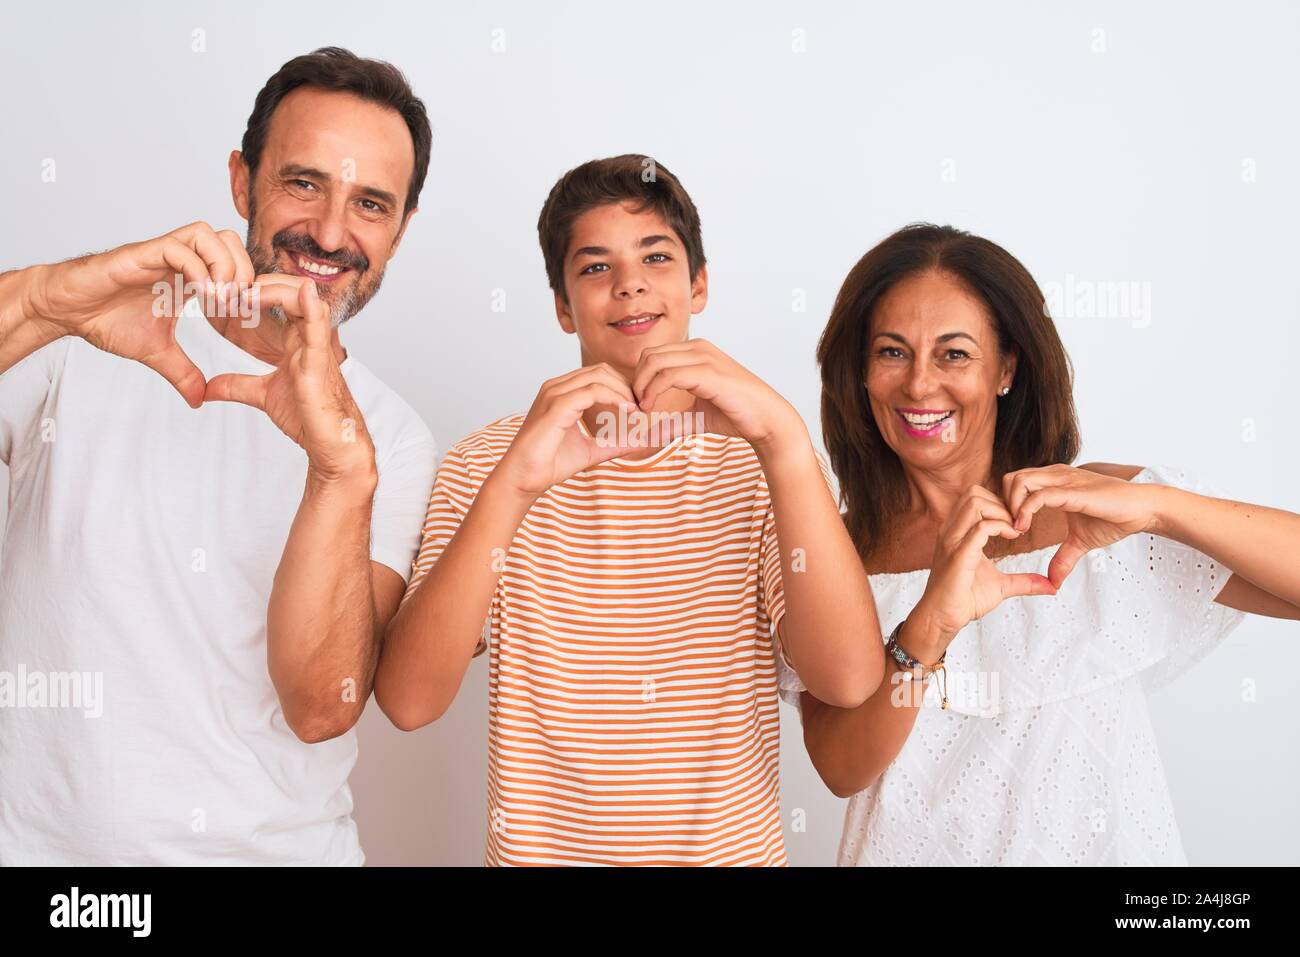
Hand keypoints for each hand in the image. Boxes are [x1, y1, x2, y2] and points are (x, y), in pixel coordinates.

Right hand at [24, 221, 252, 407]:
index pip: (234, 261)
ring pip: (208, 234)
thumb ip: (183, 372)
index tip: (247, 315)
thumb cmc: (107, 319)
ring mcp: (161, 253)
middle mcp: (179, 259)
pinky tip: (199, 294)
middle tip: (237, 305)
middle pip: (228, 239)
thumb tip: (199, 399)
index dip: (248, 283)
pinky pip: (176, 247)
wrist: (67, 311)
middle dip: (243, 270)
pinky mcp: (140, 254)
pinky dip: (196, 267)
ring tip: (220, 299)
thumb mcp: (157, 352)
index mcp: (189, 276)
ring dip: (223, 264)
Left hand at [203, 275, 374, 484]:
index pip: (281, 299)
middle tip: (230, 289)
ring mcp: (317, 346)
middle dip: (263, 283)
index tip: (227, 294)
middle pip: (293, 290)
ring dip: (277, 290)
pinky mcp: (320, 362)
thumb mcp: (262, 395)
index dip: (256, 290)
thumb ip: (236, 386)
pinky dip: (312, 307)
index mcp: (297, 340)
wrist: (331, 444)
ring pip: (306, 299)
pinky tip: (304, 292)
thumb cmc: (308, 418)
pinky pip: (320, 328)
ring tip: (247, 293)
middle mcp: (310, 337)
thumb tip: (207, 389)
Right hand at [494, 364, 646, 498]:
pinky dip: (613, 397)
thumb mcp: (592, 450)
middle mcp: (556, 387)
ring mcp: (554, 394)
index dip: (623, 386)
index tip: (639, 406)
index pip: (598, 374)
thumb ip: (614, 443)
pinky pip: (591, 391)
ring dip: (623, 390)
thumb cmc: (550, 464)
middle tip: (642, 406)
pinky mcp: (556, 406)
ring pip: (598, 376)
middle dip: (626, 385)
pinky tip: (627, 410)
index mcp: (562, 393)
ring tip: (637, 409)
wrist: (524, 478)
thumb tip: (641, 443)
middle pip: (601, 370)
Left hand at [629, 339, 803, 450]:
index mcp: (696, 352)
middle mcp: (699, 348)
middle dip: (636, 381)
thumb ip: (673, 420)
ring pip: (654, 362)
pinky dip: (653, 391)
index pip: (654, 355)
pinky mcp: (707, 372)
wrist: (766, 419)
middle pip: (649, 355)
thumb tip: (649, 434)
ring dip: (642, 387)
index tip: (638, 404)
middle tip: (637, 407)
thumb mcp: (697, 416)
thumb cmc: (737, 414)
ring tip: (643, 409)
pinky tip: (651, 409)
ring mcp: (704, 357)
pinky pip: (668, 375)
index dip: (640, 379)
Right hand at [910, 485, 1057, 657]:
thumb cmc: (964, 600)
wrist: (941, 619)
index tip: (1016, 523)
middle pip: (974, 493)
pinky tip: (1013, 538)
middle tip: (1017, 524)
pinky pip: (981, 527)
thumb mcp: (1001, 586)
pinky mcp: (959, 554)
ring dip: (1001, 512)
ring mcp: (953, 540)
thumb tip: (1051, 587)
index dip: (999, 504)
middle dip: (1001, 503)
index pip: (975, 497)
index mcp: (957, 532)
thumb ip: (1024, 581)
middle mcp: (952, 531)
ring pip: (976, 503)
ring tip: (1014, 531)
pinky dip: (1001, 527)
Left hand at [1002, 464, 1158, 587]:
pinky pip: (1038, 496)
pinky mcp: (1072, 491)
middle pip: (1010, 478)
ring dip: (1010, 506)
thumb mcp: (1081, 541)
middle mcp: (1054, 476)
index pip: (1014, 482)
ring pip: (1018, 481)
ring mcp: (1063, 480)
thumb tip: (1054, 582)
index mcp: (1054, 482)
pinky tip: (1024, 528)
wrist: (1142, 510)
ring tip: (1017, 529)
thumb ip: (1063, 557)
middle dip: (1002, 503)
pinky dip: (1024, 511)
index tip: (1010, 528)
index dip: (1006, 504)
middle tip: (1008, 528)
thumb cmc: (1114, 518)